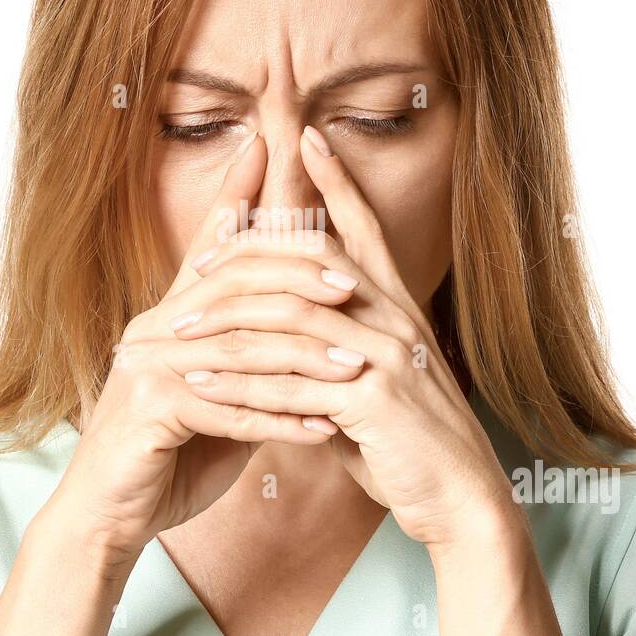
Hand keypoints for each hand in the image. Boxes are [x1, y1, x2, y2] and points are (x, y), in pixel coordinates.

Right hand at [52, 132, 366, 561]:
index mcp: (172, 316)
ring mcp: (147, 365)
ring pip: (241, 347)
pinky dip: (282, 419)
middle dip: (298, 279)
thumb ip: (251, 362)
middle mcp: (155, 328)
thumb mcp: (217, 398)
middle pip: (235, 283)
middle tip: (356, 284)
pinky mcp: (149, 409)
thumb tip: (300, 339)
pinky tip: (325, 430)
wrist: (109, 515)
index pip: (209, 245)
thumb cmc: (167, 456)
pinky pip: (230, 408)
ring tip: (359, 366)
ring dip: (306, 358)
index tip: (267, 147)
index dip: (234, 193)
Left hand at [176, 126, 519, 549]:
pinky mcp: (373, 401)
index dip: (339, 180)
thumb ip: (333, 354)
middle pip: (312, 261)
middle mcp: (395, 319)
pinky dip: (241, 383)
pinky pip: (291, 383)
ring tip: (175, 328)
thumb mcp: (371, 385)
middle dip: (250, 254)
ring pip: (290, 320)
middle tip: (198, 261)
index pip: (365, 227)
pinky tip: (201, 382)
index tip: (307, 138)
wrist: (459, 498)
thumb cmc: (408, 442)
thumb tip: (289, 345)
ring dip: (227, 324)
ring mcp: (387, 356)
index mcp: (398, 307)